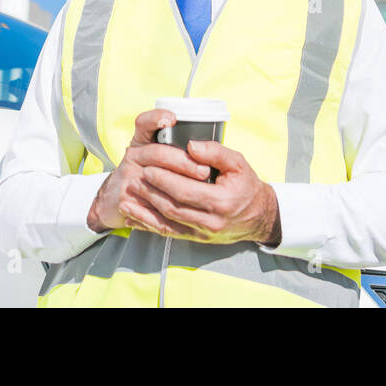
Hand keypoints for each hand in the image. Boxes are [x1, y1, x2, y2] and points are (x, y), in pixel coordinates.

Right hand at [87, 109, 213, 236]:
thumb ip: (176, 146)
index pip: (144, 123)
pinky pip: (150, 204)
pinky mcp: (127, 200)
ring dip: (179, 184)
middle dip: (184, 162)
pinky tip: (186, 208)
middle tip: (204, 170)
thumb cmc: (142, 171)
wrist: (113, 198)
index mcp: (142, 141)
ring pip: (154, 178)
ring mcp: (129, 178)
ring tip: (198, 189)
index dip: (156, 119)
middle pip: (157, 153)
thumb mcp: (153, 152)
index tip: (171, 119)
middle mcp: (134, 156)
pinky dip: (168, 206)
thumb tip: (208, 147)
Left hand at [132, 139, 280, 245]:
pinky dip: (149, 227)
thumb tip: (190, 146)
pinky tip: (134, 220)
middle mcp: (211, 221)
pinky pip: (169, 234)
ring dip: (144, 213)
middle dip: (150, 194)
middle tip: (134, 180)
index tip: (148, 168)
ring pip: (167, 224)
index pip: (186, 191)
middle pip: (173, 208)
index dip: (164, 180)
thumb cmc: (247, 185)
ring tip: (126, 201)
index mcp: (221, 201)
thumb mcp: (238, 163)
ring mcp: (203, 233)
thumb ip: (215, 151)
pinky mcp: (197, 239)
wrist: (259, 216)